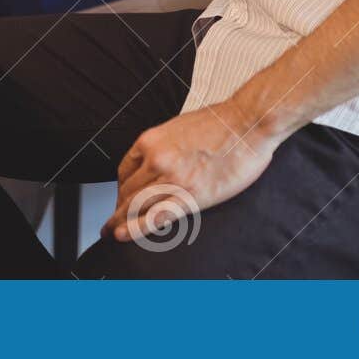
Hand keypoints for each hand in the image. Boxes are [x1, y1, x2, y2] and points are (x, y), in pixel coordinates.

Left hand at [102, 100, 279, 243]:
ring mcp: (172, 179)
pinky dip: (135, 228)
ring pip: (135, 205)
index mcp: (151, 140)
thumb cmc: (221, 122)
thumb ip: (166, 145)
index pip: (125, 169)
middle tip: (110, 222)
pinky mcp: (190, 196)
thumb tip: (160, 161)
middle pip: (127, 190)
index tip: (121, 197)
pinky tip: (123, 235)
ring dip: (120, 221)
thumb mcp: (180, 126)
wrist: (247, 124)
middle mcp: (156, 160)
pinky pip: (155, 216)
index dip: (120, 187)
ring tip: (111, 233)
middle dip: (117, 208)